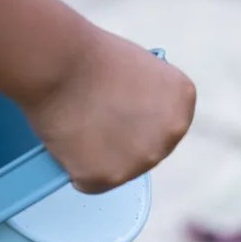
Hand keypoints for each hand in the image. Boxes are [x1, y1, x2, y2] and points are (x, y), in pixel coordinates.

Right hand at [24, 23, 196, 193]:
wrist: (59, 64)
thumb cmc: (88, 59)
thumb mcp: (138, 70)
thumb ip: (146, 100)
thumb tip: (130, 122)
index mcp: (181, 103)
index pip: (162, 127)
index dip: (134, 120)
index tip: (115, 112)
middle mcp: (170, 135)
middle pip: (144, 153)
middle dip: (120, 144)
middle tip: (91, 124)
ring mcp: (140, 160)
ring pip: (116, 171)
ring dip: (97, 159)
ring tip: (77, 130)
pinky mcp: (108, 177)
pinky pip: (88, 182)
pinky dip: (75, 169)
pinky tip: (67, 144)